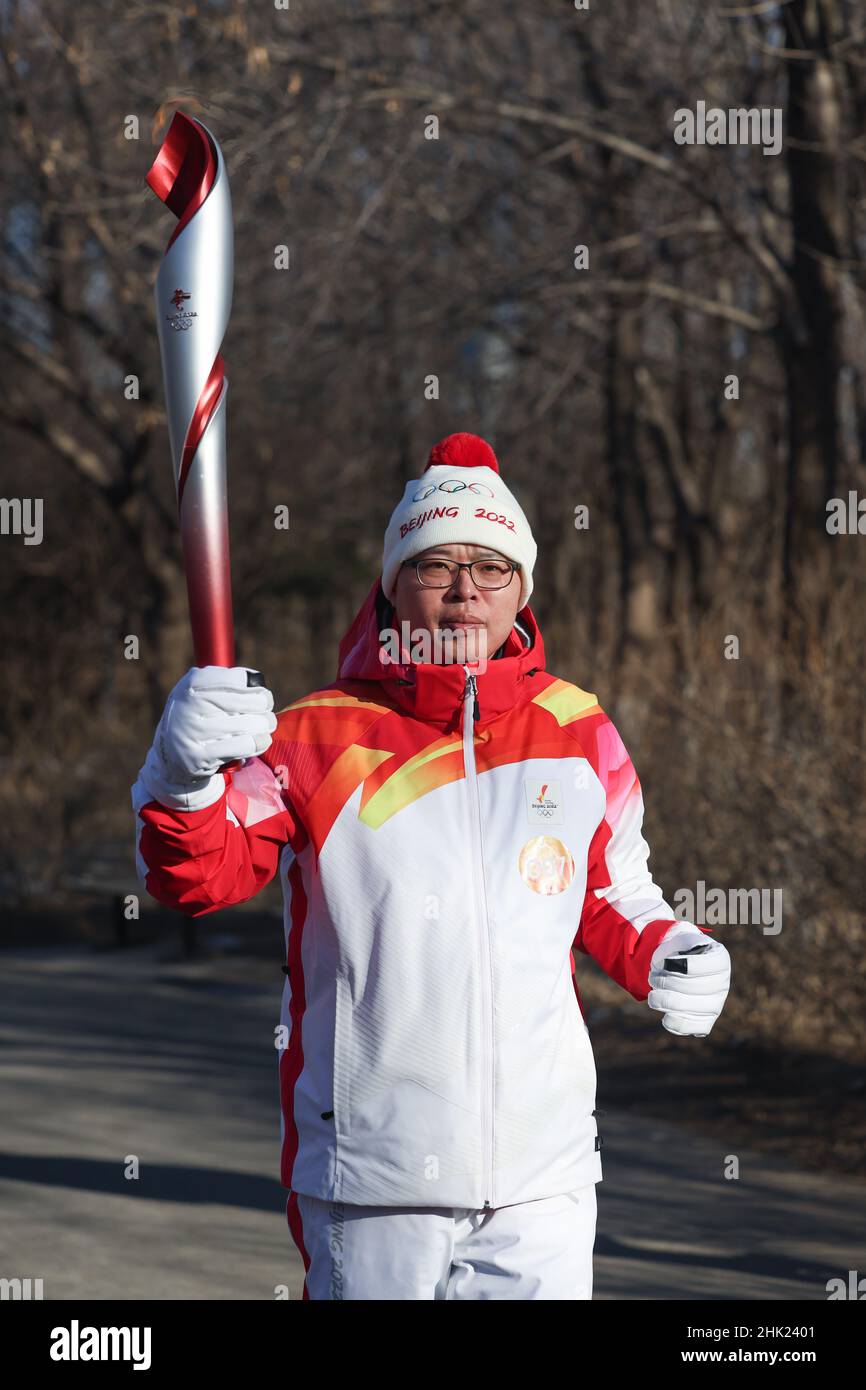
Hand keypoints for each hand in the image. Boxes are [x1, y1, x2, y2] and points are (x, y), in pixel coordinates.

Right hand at [150, 666, 276, 786]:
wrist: (170, 757)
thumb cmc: (197, 718)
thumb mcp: (200, 692)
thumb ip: (224, 682)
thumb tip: (256, 681)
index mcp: (192, 684)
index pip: (238, 679)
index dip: (256, 686)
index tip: (260, 691)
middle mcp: (190, 705)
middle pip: (250, 701)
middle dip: (265, 705)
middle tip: (266, 710)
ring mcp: (194, 732)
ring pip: (251, 725)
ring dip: (265, 726)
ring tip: (265, 726)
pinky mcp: (200, 756)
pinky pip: (245, 745)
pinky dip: (259, 743)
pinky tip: (260, 741)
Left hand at [647, 925, 730, 1036]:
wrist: (677, 966)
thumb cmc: (678, 950)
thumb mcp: (679, 938)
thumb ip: (680, 944)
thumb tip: (675, 965)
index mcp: (720, 959)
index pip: (704, 965)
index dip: (680, 966)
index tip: (664, 963)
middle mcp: (722, 984)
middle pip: (693, 988)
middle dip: (666, 982)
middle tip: (652, 977)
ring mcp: (716, 1004)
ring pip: (689, 1009)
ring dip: (664, 1001)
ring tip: (653, 995)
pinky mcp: (706, 1021)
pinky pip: (694, 1028)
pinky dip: (675, 1023)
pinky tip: (665, 1015)